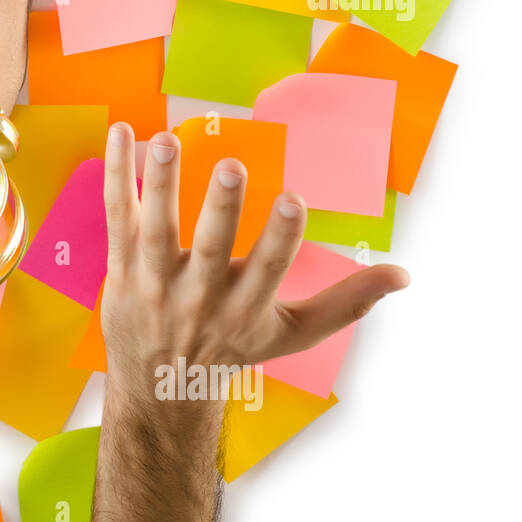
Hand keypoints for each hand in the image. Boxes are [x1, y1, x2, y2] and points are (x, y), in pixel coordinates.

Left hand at [101, 122, 409, 383]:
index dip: (281, 236)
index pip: (267, 269)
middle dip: (221, 208)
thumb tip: (404, 275)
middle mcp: (197, 295)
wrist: (159, 389)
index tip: (294, 200)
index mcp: (245, 308)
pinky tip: (121, 132)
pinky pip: (117, 215)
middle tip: (232, 168)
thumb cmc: (232, 350)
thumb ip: (345, 302)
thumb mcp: (291, 334)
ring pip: (155, 229)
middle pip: (209, 247)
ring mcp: (154, 281)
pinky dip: (117, 175)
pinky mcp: (121, 266)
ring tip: (165, 140)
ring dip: (160, 184)